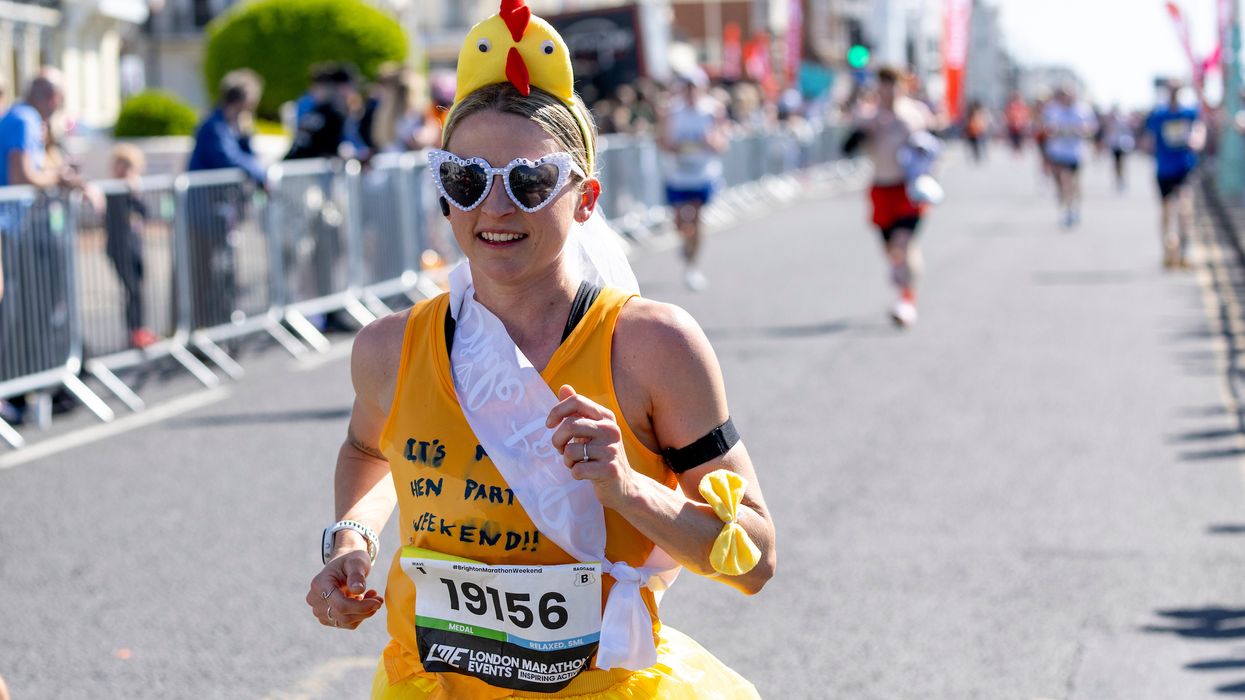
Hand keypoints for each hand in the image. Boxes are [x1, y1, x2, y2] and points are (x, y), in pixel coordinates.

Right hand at [305, 550, 383, 629]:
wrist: (345, 564)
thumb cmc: (351, 560)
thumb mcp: (357, 562)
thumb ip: (357, 575)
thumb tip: (358, 590)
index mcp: (319, 584)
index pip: (341, 605)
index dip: (362, 607)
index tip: (378, 602)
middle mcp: (315, 599)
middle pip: (343, 616)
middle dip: (365, 610)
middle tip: (379, 599)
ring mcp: (318, 610)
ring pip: (345, 622)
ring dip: (363, 613)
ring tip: (372, 597)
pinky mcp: (326, 617)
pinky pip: (345, 623)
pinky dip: (358, 615)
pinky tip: (364, 601)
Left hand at [547, 384, 634, 508]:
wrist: (624, 486)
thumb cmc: (601, 455)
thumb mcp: (591, 430)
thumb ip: (577, 410)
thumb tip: (564, 387)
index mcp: (606, 417)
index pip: (577, 401)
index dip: (557, 411)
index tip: (549, 424)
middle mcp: (611, 430)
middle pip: (570, 425)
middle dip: (557, 440)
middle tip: (559, 449)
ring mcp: (612, 450)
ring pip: (571, 451)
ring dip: (567, 460)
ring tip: (578, 463)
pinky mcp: (610, 470)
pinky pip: (577, 469)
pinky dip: (575, 473)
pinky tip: (586, 474)